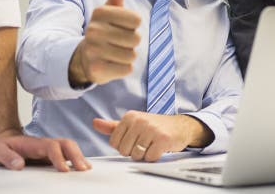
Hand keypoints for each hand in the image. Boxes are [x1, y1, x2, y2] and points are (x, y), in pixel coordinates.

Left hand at [0, 129, 90, 171]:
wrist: (4, 141)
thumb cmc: (2, 147)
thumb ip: (7, 158)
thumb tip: (19, 165)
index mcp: (34, 144)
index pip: (51, 147)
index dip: (59, 157)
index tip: (64, 170)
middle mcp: (45, 145)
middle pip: (66, 144)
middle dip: (76, 154)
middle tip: (83, 169)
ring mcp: (50, 150)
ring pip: (69, 148)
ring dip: (79, 156)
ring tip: (87, 169)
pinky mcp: (51, 156)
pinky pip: (67, 154)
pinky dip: (77, 159)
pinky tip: (82, 168)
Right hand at [68, 0, 140, 85]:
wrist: (85, 57)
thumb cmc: (104, 29)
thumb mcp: (110, 8)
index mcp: (100, 12)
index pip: (136, 20)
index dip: (132, 26)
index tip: (119, 27)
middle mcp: (94, 30)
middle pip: (135, 38)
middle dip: (131, 42)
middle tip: (116, 41)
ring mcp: (94, 50)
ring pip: (132, 55)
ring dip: (127, 55)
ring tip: (114, 52)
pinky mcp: (97, 69)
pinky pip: (126, 69)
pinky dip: (123, 68)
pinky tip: (111, 64)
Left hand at [93, 112, 210, 161]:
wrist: (179, 126)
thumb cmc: (154, 126)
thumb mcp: (132, 123)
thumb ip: (113, 126)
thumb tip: (95, 123)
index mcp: (129, 116)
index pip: (114, 142)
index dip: (124, 146)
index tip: (134, 139)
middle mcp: (139, 120)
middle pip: (124, 150)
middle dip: (134, 151)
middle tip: (144, 143)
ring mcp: (151, 129)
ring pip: (136, 155)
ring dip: (144, 155)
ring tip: (151, 144)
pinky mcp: (162, 139)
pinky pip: (149, 157)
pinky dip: (154, 157)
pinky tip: (159, 148)